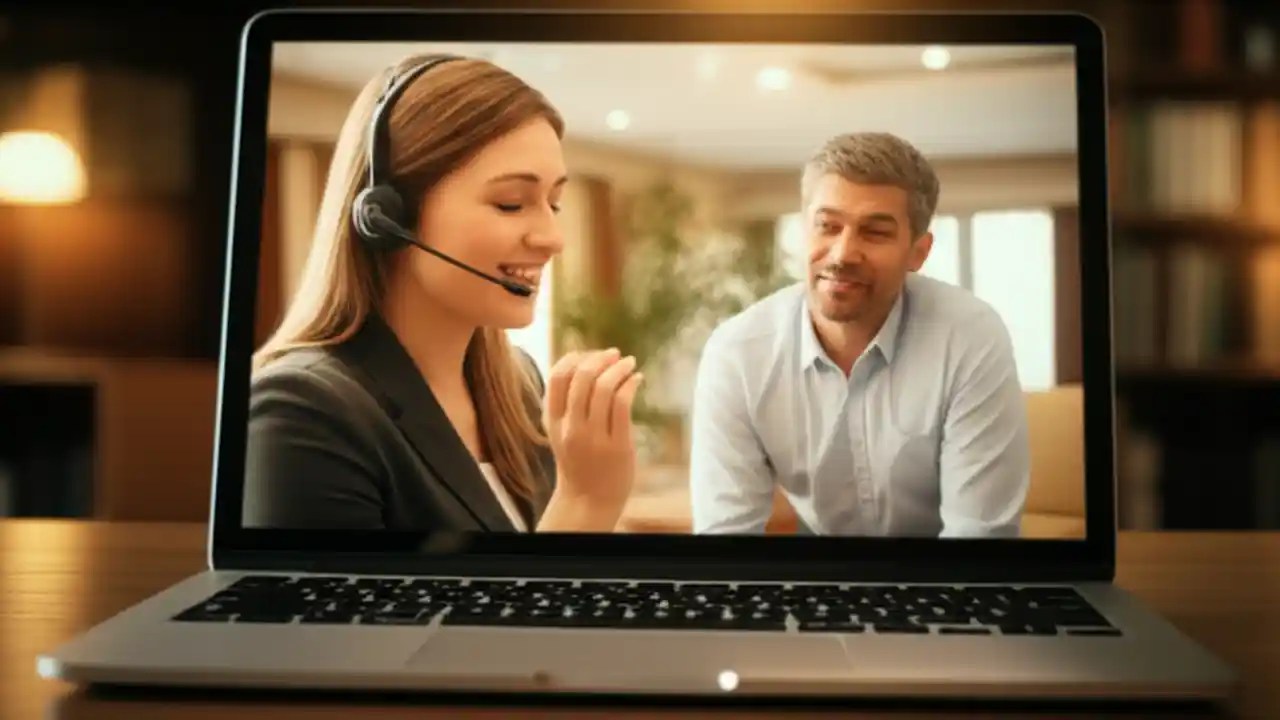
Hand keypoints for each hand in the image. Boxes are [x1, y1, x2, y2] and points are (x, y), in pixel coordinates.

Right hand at [541, 348, 643, 515]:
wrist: (588, 501)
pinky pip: (622, 404)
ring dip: (620, 368)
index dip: (576, 357)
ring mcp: (593, 437)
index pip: (558, 376)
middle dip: (601, 358)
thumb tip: (586, 363)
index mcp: (553, 421)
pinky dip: (631, 384)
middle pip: (582, 377)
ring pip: (603, 388)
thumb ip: (566, 404)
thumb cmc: (579, 462)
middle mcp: (571, 427)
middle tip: (615, 354)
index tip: (591, 354)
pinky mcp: (617, 445)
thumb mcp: (561, 432)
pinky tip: (637, 380)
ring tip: (629, 364)